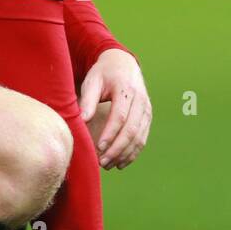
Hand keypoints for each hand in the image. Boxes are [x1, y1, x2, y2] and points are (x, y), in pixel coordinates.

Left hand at [78, 48, 150, 168]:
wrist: (123, 64)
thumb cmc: (104, 73)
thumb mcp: (93, 81)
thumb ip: (88, 100)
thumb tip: (83, 120)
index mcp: (126, 90)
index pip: (120, 116)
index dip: (110, 134)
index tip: (98, 148)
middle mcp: (141, 100)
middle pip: (132, 130)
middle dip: (117, 149)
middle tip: (102, 162)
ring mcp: (146, 109)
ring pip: (139, 137)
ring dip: (125, 154)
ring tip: (108, 165)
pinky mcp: (147, 117)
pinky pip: (143, 138)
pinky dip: (133, 152)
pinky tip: (120, 162)